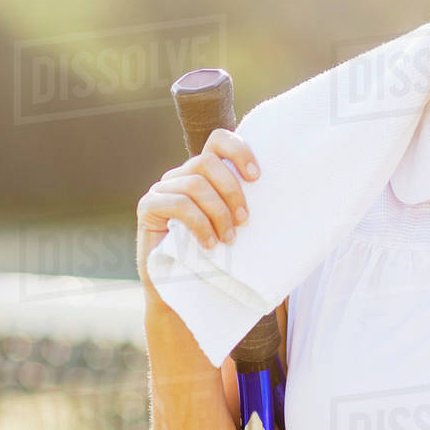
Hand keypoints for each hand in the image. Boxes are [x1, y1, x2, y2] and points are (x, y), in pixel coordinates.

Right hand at [136, 128, 259, 287]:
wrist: (179, 288)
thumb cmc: (214, 254)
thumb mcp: (233, 223)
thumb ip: (244, 205)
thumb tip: (281, 194)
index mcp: (203, 173)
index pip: (218, 140)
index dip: (239, 151)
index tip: (257, 177)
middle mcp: (181, 175)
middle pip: (207, 162)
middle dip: (232, 190)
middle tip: (245, 220)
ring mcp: (162, 188)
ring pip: (195, 184)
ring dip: (218, 212)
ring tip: (229, 238)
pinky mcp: (148, 206)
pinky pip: (177, 204)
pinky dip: (199, 224)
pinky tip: (209, 243)